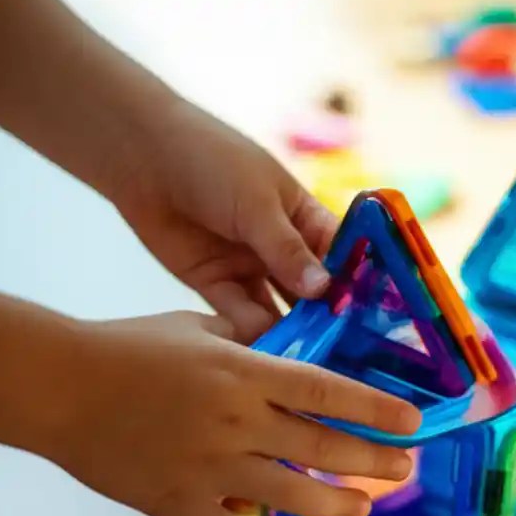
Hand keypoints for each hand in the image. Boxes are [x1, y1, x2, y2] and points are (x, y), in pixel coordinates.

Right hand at [52, 311, 421, 515]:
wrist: (59, 386)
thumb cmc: (124, 348)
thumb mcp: (195, 328)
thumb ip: (245, 343)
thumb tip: (284, 354)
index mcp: (243, 372)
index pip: (328, 392)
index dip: (376, 410)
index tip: (412, 423)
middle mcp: (236, 421)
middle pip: (322, 446)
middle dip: (373, 461)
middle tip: (404, 469)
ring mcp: (208, 466)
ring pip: (291, 496)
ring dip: (336, 505)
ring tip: (362, 508)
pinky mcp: (177, 504)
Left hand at [114, 99, 339, 343]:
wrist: (143, 156)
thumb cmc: (214, 162)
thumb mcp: (257, 204)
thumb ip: (287, 250)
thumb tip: (325, 290)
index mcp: (303, 218)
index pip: (339, 256)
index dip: (354, 285)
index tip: (372, 320)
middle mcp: (281, 247)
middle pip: (311, 291)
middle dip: (324, 318)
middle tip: (341, 353)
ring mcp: (248, 267)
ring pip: (277, 308)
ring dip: (289, 331)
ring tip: (305, 360)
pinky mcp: (214, 283)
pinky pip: (239, 314)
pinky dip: (251, 332)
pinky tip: (265, 351)